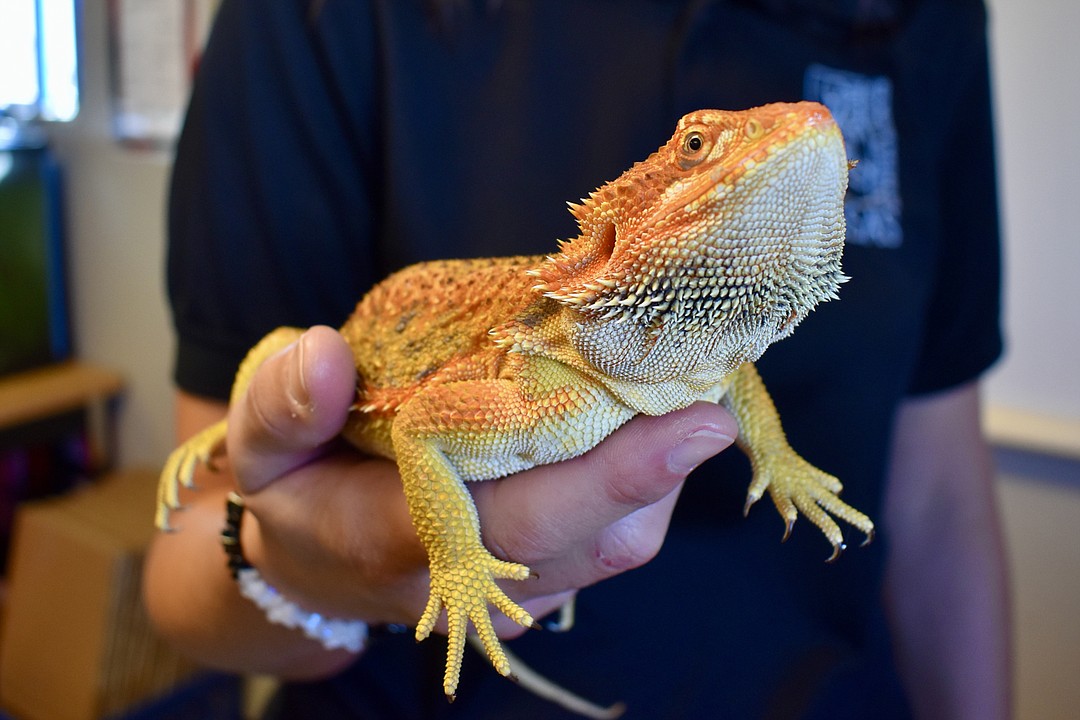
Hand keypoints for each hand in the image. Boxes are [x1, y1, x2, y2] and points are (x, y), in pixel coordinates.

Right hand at [229, 325, 737, 636]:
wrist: (313, 560)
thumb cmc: (294, 489)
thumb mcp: (260, 448)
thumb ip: (281, 404)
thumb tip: (324, 353)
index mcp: (400, 542)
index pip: (515, 520)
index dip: (609, 477)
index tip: (696, 426)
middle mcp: (474, 578)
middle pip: (592, 533)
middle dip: (664, 461)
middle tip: (718, 382)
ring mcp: (516, 585)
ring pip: (619, 540)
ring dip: (667, 469)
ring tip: (696, 388)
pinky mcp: (544, 575)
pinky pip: (615, 538)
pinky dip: (651, 482)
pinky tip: (661, 421)